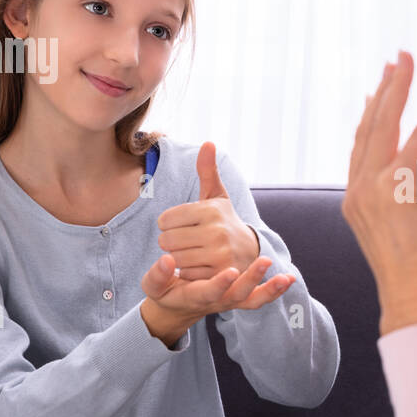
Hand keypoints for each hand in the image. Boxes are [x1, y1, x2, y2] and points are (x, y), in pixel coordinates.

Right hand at [139, 252, 289, 324]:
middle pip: (237, 295)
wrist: (178, 306)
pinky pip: (259, 298)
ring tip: (286, 277)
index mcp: (195, 297)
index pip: (209, 292)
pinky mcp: (239, 298)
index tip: (231, 271)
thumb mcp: (153, 286)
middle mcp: (217, 301)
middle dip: (251, 280)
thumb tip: (167, 260)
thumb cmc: (165, 292)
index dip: (219, 284)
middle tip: (264, 262)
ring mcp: (231, 300)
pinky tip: (289, 278)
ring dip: (269, 289)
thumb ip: (158, 274)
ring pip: (252, 299)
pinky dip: (274, 291)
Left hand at [157, 141, 279, 283]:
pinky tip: (201, 266)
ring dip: (178, 258)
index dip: (169, 224)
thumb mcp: (217, 196)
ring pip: (174, 258)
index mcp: (210, 209)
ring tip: (194, 253)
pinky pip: (185, 274)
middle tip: (187, 242)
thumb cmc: (225, 222)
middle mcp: (217, 230)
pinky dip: (188, 273)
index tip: (183, 225)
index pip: (164, 219)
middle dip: (171, 243)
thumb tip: (208, 142)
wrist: (252, 252)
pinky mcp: (220, 274)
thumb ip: (207, 171)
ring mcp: (220, 254)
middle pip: (166, 240)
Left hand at [342, 50, 416, 333]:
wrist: (411, 292)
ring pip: (364, 135)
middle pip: (382, 120)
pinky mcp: (351, 201)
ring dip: (377, 104)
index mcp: (398, 184)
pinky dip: (366, 132)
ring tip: (387, 75)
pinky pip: (356, 156)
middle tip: (403, 54)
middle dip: (396, 85)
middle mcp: (370, 183)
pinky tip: (372, 112)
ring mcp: (355, 192)